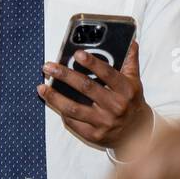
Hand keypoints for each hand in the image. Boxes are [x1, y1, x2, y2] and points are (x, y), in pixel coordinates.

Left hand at [37, 39, 151, 154]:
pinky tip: (53, 102)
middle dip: (64, 75)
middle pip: (86, 88)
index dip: (92, 63)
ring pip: (74, 108)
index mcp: (126, 90)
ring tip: (42, 87)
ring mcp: (104, 122)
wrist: (138, 133)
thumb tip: (130, 42)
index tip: (77, 54)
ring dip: (55, 97)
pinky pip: (74, 123)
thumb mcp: (135, 82)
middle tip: (48, 67)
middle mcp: (115, 106)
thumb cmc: (131, 103)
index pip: (107, 73)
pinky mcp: (95, 135)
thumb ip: (130, 62)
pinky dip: (62, 112)